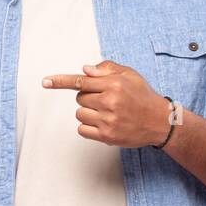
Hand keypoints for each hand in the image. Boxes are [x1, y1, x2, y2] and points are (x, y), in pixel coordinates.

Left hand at [42, 61, 171, 147]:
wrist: (160, 122)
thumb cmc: (143, 96)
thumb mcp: (130, 75)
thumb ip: (107, 70)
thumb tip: (84, 70)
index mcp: (115, 84)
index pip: (81, 81)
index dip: (61, 81)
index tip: (46, 82)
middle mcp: (110, 102)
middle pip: (80, 98)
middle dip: (89, 97)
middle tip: (106, 100)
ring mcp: (108, 121)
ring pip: (80, 113)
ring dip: (88, 112)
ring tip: (107, 112)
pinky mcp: (107, 136)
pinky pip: (82, 129)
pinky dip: (88, 126)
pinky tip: (104, 124)